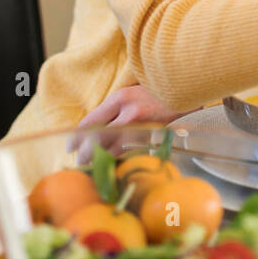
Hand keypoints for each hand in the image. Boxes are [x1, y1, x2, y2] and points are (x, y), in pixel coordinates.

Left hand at [72, 85, 197, 161]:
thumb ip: (113, 109)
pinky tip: (114, 163)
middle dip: (86, 153)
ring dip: (101, 160)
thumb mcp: (131, 94)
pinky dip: (120, 160)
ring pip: (113, 150)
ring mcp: (142, 128)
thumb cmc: (156, 93)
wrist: (187, 93)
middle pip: (98, 139)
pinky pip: (131, 154)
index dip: (77, 137)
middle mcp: (129, 113)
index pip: (91, 122)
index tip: (71, 146)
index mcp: (120, 99)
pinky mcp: (154, 139)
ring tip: (94, 165)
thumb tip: (92, 130)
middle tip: (80, 160)